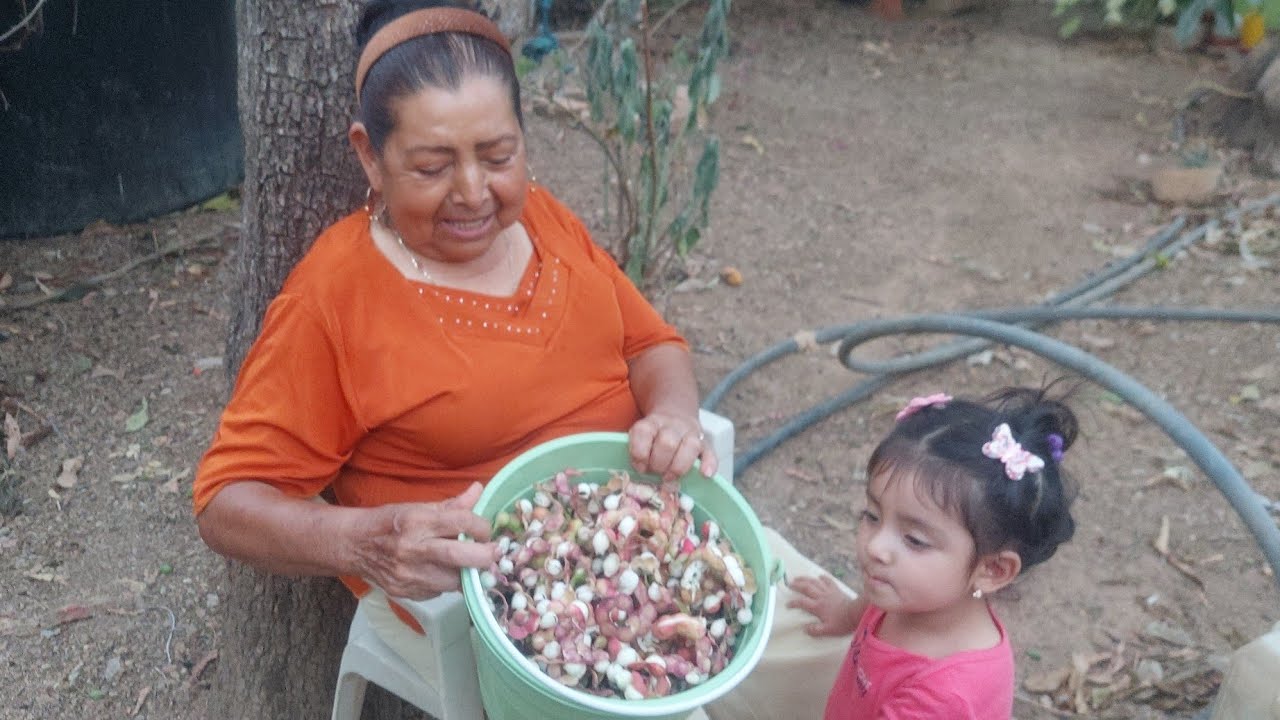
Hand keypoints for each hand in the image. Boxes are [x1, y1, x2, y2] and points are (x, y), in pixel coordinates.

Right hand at [353, 482, 496, 599]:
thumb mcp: (417, 508)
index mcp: (417, 522)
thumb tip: (478, 489)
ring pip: (453, 581)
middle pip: (460, 556)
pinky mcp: (407, 593)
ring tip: (469, 564)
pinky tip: (444, 573)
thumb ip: (452, 504)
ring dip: (467, 574)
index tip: (486, 530)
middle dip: (485, 556)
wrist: (354, 546)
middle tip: (494, 553)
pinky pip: (439, 592)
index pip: (461, 522)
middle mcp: (413, 549)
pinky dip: (447, 583)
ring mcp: (409, 575)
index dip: (481, 526)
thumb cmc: (389, 522)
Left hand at [628, 411, 717, 481]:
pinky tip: (705, 474)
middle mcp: (671, 426)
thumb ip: (635, 451)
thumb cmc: (653, 436)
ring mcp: (690, 433)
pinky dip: (709, 464)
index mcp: (651, 423)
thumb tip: (627, 476)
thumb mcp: (639, 436)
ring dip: (679, 466)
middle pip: (667, 442)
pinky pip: (710, 452)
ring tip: (670, 478)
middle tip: (655, 473)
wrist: (675, 414)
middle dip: (659, 463)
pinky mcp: (705, 443)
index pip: (643, 432)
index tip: (639, 466)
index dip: (639, 452)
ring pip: (690, 446)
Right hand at [786, 574, 863, 637]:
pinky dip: (823, 578)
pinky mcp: (836, 589)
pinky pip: (828, 581)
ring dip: (805, 579)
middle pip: (806, 588)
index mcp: (817, 607)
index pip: (802, 602)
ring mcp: (828, 591)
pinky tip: (819, 576)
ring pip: (814, 582)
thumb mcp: (828, 630)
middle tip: (788, 583)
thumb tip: (805, 629)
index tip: (787, 605)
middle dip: (796, 585)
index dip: (793, 603)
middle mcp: (821, 596)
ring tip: (798, 577)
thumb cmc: (842, 623)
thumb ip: (815, 630)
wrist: (856, 613)